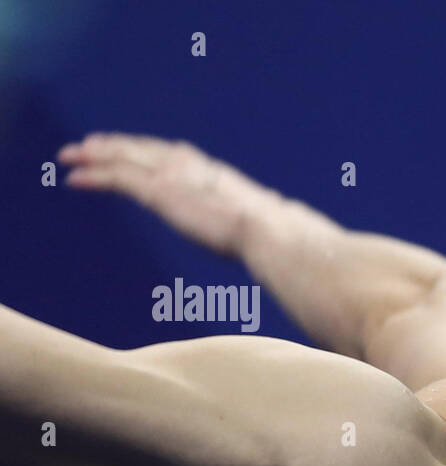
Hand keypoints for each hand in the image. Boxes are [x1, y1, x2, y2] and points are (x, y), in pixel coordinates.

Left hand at [58, 133, 275, 257]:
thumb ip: (242, 217)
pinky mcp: (158, 190)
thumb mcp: (252, 219)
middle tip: (86, 146)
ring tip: (69, 157)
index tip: (125, 148)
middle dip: (110, 145)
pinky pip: (116, 178)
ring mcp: (170, 174)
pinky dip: (93, 175)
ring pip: (121, 157)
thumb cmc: (269, 233)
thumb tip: (257, 232)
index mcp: (208, 169)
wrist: (266, 230)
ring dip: (92, 156)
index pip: (166, 152)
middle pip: (138, 148)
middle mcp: (185, 164)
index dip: (141, 149)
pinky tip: (74, 177)